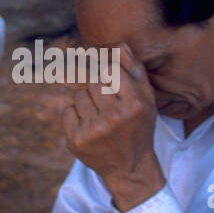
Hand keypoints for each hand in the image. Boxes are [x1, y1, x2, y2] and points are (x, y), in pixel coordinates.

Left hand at [61, 44, 162, 211]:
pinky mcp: (76, 140)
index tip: (111, 82)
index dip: (108, 73)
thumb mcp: (146, 99)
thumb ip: (135, 70)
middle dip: (98, 89)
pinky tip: (89, 127)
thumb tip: (120, 45)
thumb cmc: (138, 126)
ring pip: (79, 95)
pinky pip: (67, 111)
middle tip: (107, 104)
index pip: (110, 69)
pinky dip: (75, 116)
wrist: (130, 167)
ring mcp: (93, 130)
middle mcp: (114, 117)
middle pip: (93, 81)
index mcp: (135, 104)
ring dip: (86, 102)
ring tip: (100, 117)